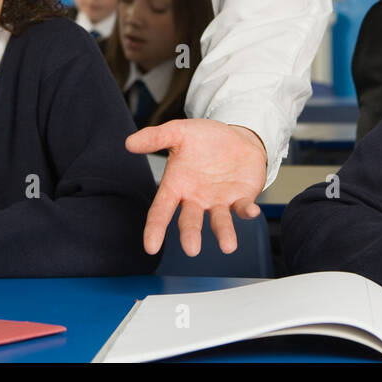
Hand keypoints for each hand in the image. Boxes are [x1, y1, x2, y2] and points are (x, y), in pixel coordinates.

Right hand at [126, 119, 265, 255]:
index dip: (155, 228)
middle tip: (192, 248)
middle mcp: (196, 199)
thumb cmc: (204, 139)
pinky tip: (252, 212)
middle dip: (191, 235)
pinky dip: (248, 211)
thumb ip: (155, 137)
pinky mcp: (241, 198)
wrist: (235, 137)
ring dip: (224, 233)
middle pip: (190, 220)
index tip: (151, 247)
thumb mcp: (179, 132)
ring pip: (219, 221)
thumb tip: (129, 143)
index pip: (161, 210)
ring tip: (228, 246)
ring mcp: (219, 201)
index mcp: (176, 186)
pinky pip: (243, 207)